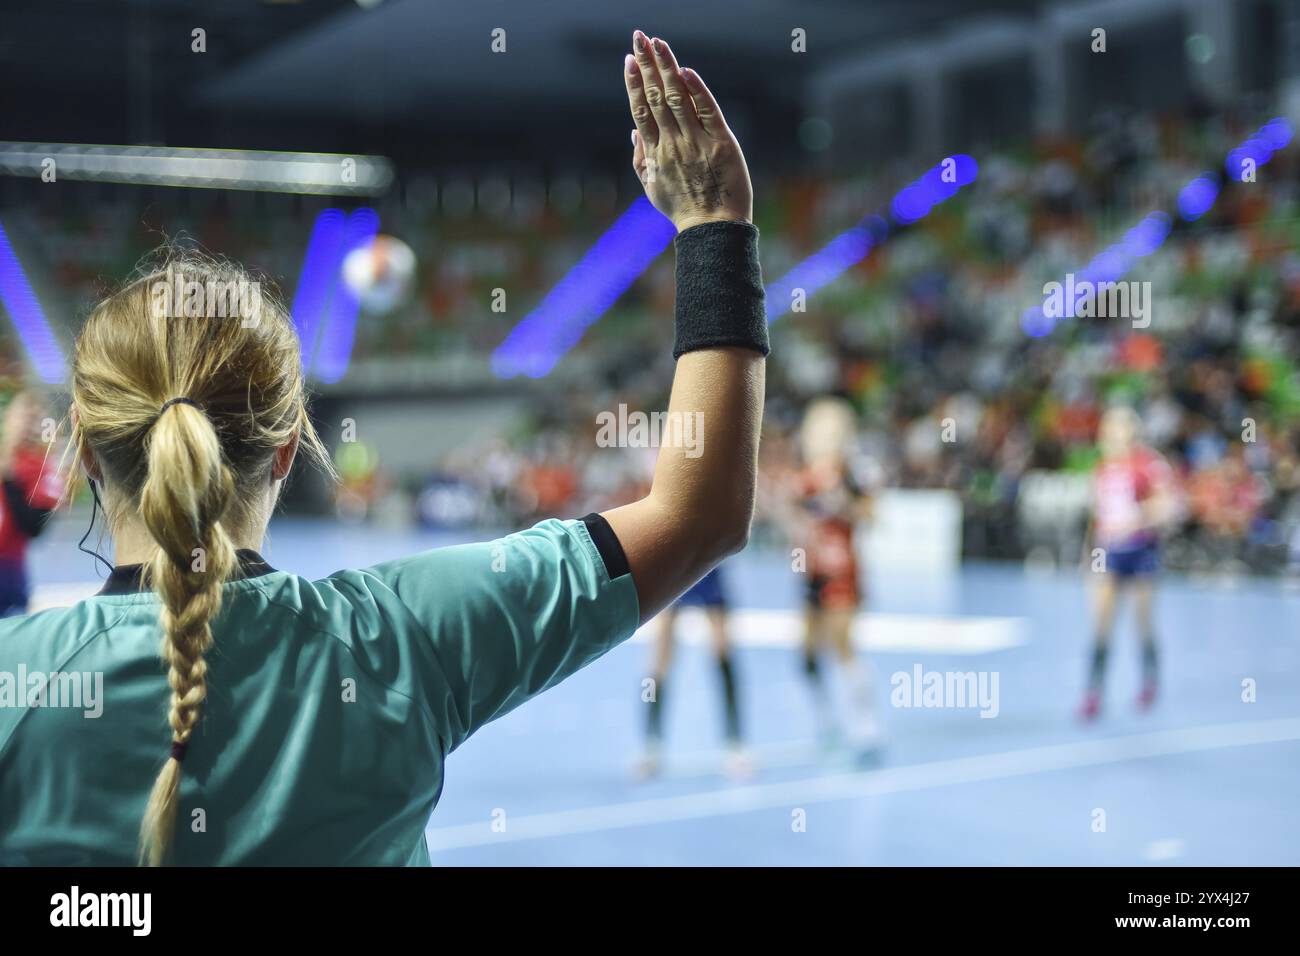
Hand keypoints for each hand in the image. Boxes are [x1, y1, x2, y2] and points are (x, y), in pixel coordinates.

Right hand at [624, 31, 752, 232]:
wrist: (713, 230)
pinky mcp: (721, 143)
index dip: (634, 83)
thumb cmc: (682, 210)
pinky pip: (707, 111)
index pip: (640, 110)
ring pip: (678, 98)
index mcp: (655, 153)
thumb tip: (634, 130)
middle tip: (639, 37)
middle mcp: (673, 144)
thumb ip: (640, 158)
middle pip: (656, 97)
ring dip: (667, 68)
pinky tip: (686, 70)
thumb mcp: (651, 188)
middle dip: (647, 64)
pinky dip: (696, 90)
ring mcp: (697, 142)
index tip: (629, 60)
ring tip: (659, 44)